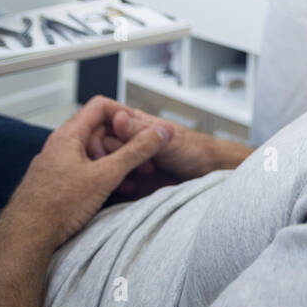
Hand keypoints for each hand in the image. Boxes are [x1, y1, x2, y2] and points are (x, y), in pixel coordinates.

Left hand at [3, 97, 172, 251]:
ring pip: (94, 153)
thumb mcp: (106, 176)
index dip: (125, 113)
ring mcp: (58, 164)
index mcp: (69, 135)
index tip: (142, 129)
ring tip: (131, 181)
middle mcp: (61, 146)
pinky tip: (114, 192)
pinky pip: (85, 170)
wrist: (28, 238)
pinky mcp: (57, 182)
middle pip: (100, 131)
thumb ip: (136, 152)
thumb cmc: (57, 206)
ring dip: (116, 163)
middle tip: (142, 160)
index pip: (101, 107)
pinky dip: (103, 176)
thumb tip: (159, 133)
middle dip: (125, 144)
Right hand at [86, 102, 223, 194]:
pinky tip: (128, 189)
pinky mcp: (130, 178)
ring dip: (111, 172)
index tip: (105, 152)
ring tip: (128, 181)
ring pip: (104, 164)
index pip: (101, 125)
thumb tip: (118, 118)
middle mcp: (127, 140)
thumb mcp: (166, 140)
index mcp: (133, 124)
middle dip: (108, 157)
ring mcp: (127, 160)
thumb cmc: (193, 149)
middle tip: (126, 166)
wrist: (207, 174)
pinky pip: (112, 180)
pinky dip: (115, 185)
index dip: (99, 138)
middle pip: (99, 145)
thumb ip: (141, 132)